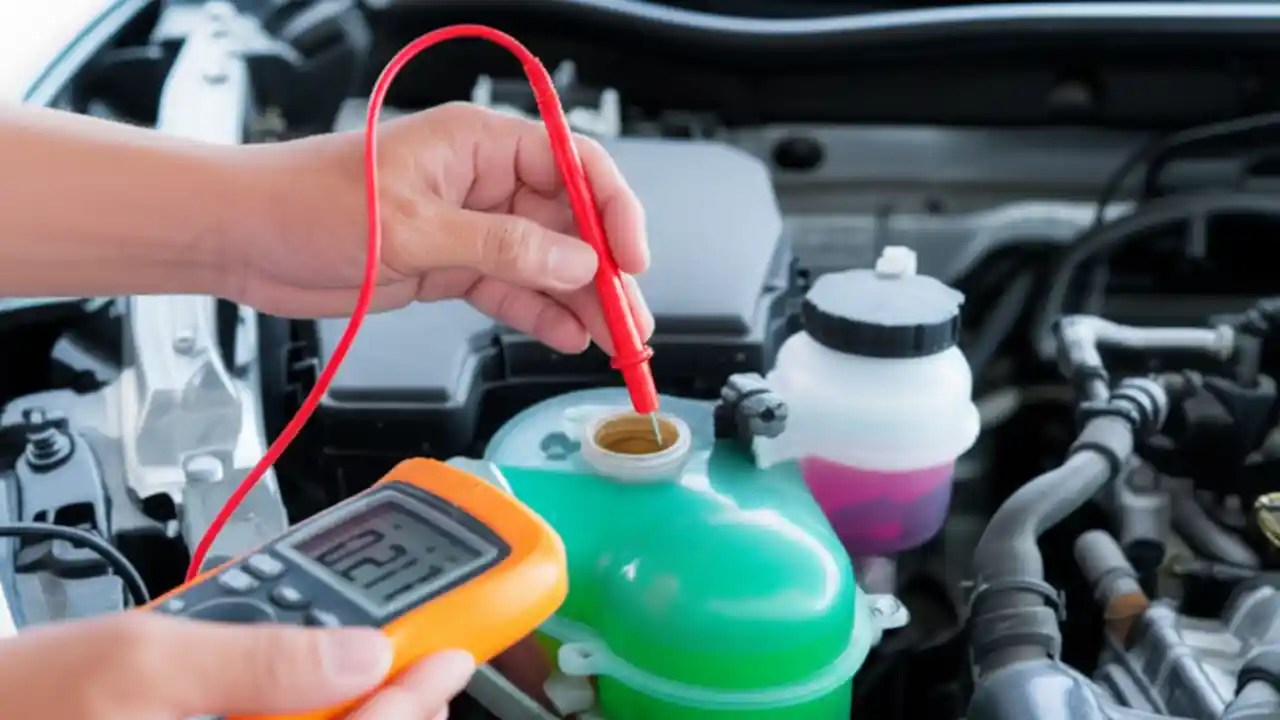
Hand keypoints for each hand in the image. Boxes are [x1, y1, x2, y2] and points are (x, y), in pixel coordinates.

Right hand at [0, 613, 474, 718]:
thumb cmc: (21, 710)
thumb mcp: (145, 661)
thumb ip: (261, 660)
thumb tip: (359, 653)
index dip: (415, 699)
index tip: (451, 654)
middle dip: (396, 711)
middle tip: (427, 660)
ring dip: (358, 713)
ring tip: (380, 670)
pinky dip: (307, 714)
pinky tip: (316, 691)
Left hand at [224, 102, 652, 355]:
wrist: (244, 238)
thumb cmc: (305, 203)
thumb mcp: (414, 230)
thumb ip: (500, 249)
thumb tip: (572, 263)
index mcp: (480, 144)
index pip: (575, 166)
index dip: (613, 212)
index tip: (632, 259)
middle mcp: (483, 181)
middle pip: (570, 224)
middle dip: (606, 273)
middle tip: (633, 322)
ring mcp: (469, 226)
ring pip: (546, 265)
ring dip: (582, 303)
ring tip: (614, 342)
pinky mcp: (450, 266)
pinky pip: (512, 290)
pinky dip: (540, 314)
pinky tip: (568, 336)